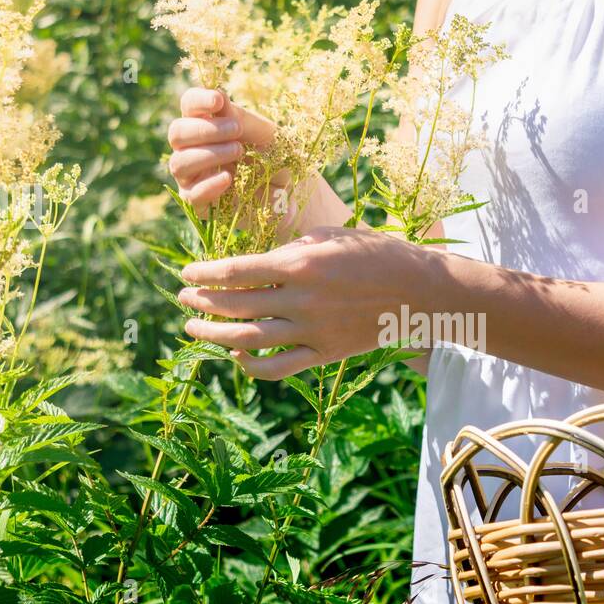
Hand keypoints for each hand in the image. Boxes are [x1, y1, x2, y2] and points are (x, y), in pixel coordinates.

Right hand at [167, 87, 276, 207]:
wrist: (288, 193)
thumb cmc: (274, 157)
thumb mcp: (263, 133)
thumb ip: (240, 116)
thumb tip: (217, 94)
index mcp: (205, 124)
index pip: (188, 105)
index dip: (198, 100)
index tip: (218, 101)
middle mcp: (191, 149)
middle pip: (176, 133)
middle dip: (205, 130)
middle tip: (236, 131)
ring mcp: (192, 177)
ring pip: (179, 163)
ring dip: (209, 154)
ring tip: (239, 152)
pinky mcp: (199, 204)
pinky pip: (191, 194)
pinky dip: (209, 184)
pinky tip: (229, 178)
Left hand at [176, 226, 436, 379]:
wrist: (420, 292)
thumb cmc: (377, 253)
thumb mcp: (332, 236)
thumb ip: (291, 248)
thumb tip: (257, 262)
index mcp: (301, 263)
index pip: (236, 271)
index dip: (203, 273)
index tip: (185, 273)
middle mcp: (302, 299)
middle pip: (235, 306)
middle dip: (201, 303)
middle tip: (183, 299)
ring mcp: (312, 330)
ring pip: (249, 340)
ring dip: (214, 336)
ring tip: (193, 330)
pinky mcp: (325, 353)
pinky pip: (279, 367)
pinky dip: (252, 366)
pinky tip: (237, 357)